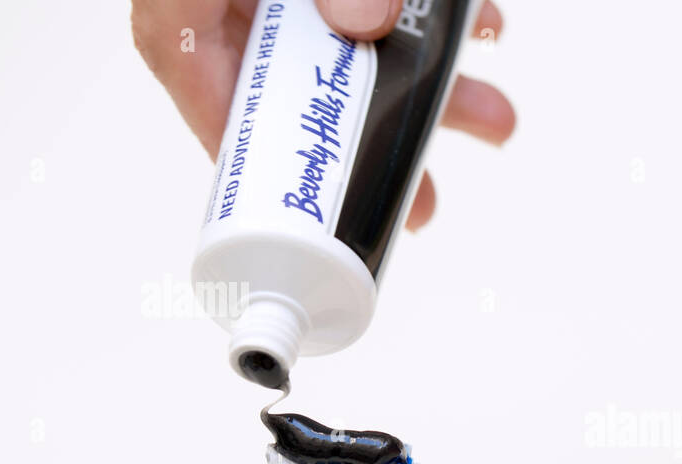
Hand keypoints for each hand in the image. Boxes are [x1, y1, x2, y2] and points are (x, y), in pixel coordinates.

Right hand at [132, 0, 514, 229]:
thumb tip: (365, 22)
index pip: (210, 102)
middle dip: (381, 147)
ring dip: (430, 89)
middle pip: (301, 96)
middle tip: (426, 205)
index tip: (323, 224)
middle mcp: (229, 1)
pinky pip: (372, 5)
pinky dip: (429, 18)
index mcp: (187, 2)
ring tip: (494, 119)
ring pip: (353, 55)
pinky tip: (483, 28)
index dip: (266, 174)